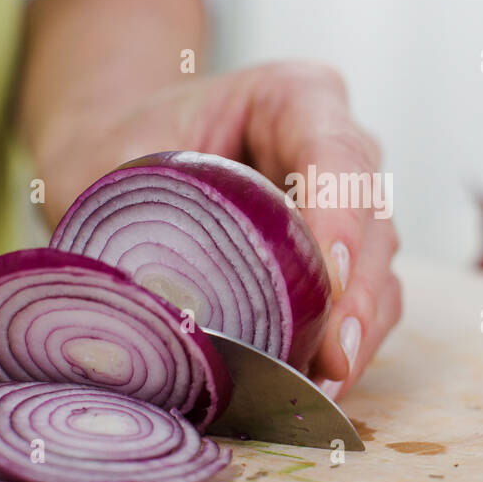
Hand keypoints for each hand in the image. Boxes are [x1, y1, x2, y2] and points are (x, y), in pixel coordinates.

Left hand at [34, 61, 401, 398]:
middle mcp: (337, 148)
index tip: (326, 277)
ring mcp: (346, 207)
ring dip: (358, 330)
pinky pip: (363, 303)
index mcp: (293, 98)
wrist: (117, 151)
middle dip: (354, 293)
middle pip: (370, 218)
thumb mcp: (105, 161)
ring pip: (377, 268)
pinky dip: (347, 345)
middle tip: (333, 354)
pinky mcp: (340, 260)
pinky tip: (321, 383)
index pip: (335, 152)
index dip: (338, 217)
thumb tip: (135, 297)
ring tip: (327, 383)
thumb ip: (120, 214)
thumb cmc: (118, 141)